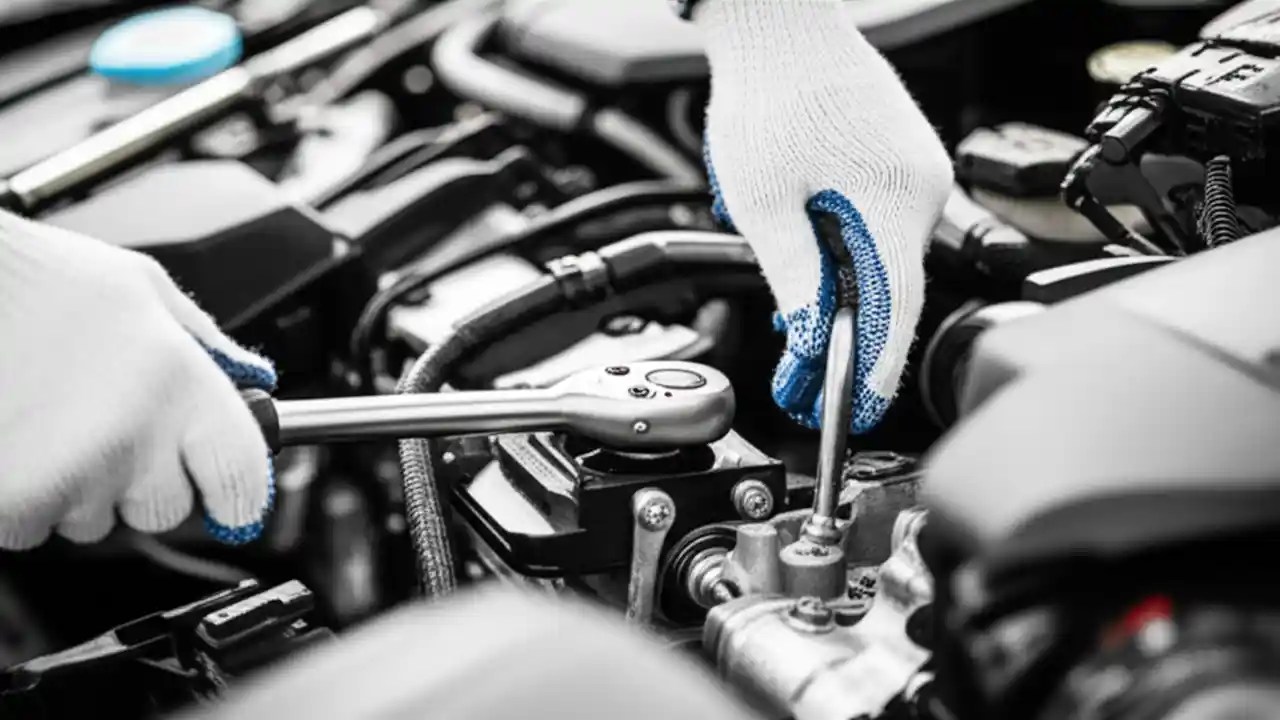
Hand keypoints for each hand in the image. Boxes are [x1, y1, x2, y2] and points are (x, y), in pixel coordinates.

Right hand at [0, 210, 275, 549]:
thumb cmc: (32, 281)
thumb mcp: (139, 286)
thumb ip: (205, 340)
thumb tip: (251, 378)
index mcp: (178, 383)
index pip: (242, 480)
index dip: (240, 495)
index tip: (230, 497)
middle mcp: (131, 435)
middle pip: (168, 510)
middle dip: (146, 482)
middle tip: (108, 426)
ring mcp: (70, 473)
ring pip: (98, 521)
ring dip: (82, 488)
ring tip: (50, 420)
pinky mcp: (13, 500)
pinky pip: (36, 528)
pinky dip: (26, 496)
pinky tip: (17, 440)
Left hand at [695, 0, 952, 431]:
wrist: (775, 22)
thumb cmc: (767, 90)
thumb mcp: (764, 203)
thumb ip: (794, 277)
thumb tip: (811, 336)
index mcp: (894, 201)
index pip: (895, 310)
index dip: (877, 368)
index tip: (858, 407)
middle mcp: (920, 188)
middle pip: (893, 290)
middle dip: (852, 343)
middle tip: (807, 382)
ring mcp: (916, 170)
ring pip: (886, 260)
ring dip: (847, 301)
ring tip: (802, 340)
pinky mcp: (899, 159)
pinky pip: (882, 227)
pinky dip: (853, 260)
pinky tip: (818, 278)